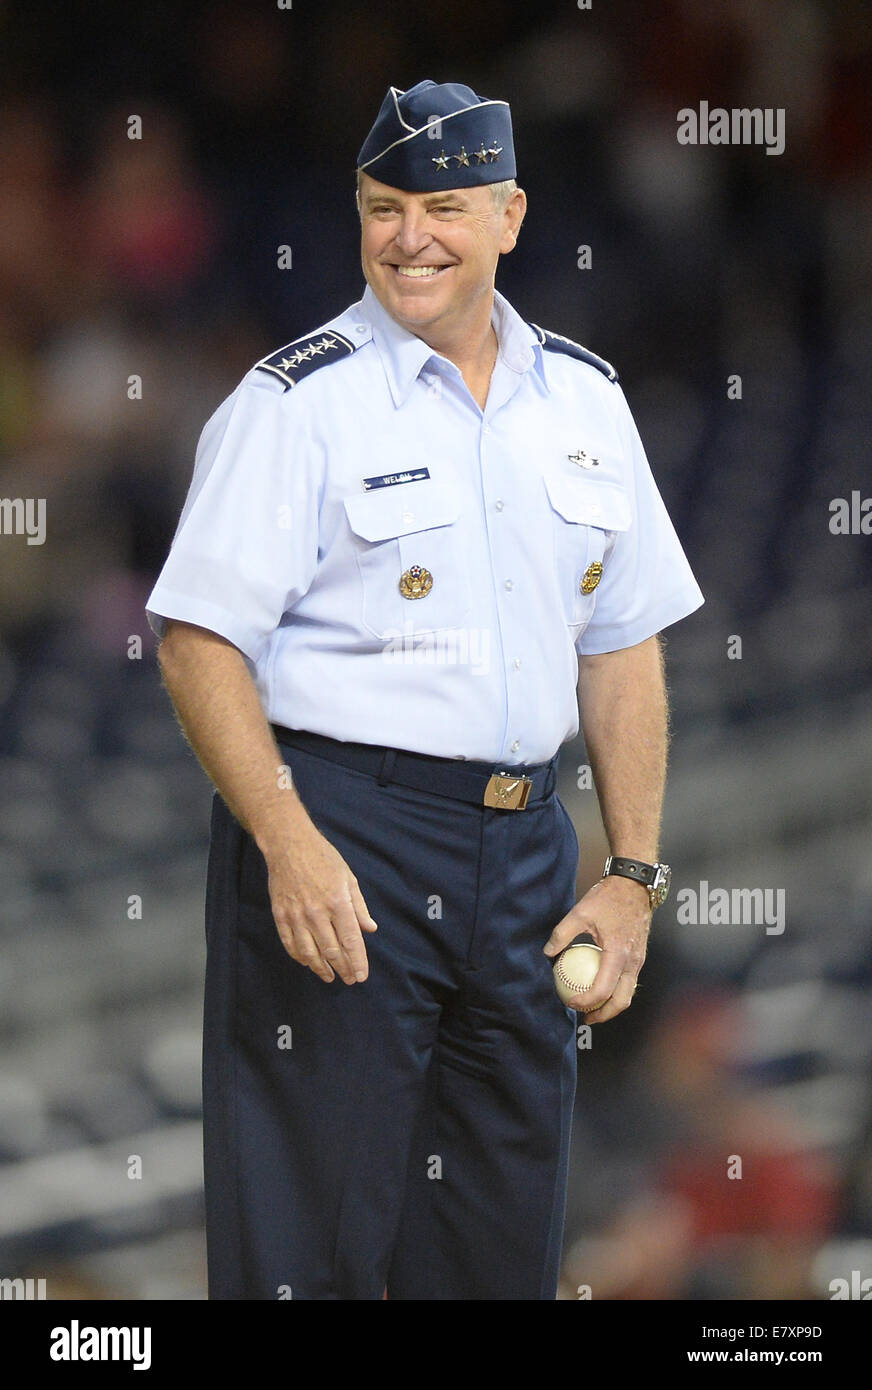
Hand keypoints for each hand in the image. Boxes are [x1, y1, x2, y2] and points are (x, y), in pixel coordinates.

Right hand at [264, 822, 377, 984]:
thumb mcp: (348, 878)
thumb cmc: (323, 858)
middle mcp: (317, 913)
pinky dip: (300, 957)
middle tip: (349, 979)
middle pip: (332, 951)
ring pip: (309, 952)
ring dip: (321, 968)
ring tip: (330, 976)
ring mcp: (296, 915)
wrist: (289, 845)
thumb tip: (370, 929)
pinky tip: (308, 963)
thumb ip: (359, 906)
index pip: (351, 940)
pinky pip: (290, 943)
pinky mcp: (280, 915)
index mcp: (338, 903)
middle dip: (343, 968)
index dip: (357, 961)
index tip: (361, 976)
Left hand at [543, 876, 651, 1020]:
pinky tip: (601, 987)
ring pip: (628, 994)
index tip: (570, 1002)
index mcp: (617, 954)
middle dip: (603, 1015)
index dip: (585, 1002)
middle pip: (621, 1001)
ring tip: (593, 1008)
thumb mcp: (580, 912)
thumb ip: (562, 934)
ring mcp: (639, 960)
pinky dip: (616, 991)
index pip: (602, 990)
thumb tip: (547, 952)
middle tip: (585, 1018)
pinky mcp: (640, 957)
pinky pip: (629, 982)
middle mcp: (632, 962)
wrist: (634, 885)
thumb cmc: (608, 898)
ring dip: (611, 1005)